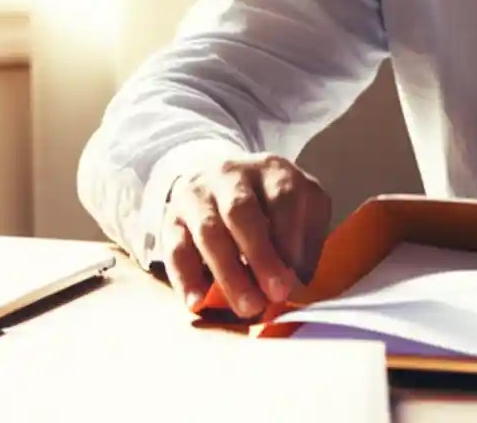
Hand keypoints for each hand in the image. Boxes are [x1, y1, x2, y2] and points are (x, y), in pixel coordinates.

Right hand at [161, 153, 331, 318]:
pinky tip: (198, 302)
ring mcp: (198, 193)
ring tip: (247, 308)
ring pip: (209, 231)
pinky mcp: (172, 216)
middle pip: (241, 211)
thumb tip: (297, 285)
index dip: (291, 239)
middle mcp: (232, 174)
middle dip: (260, 255)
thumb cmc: (271, 206)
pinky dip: (186, 278)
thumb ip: (304, 243)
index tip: (297, 277)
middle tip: (276, 295)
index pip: (283, 197)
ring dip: (229, 273)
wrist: (219, 180)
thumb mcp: (302, 211)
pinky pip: (176, 248)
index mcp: (273, 170)